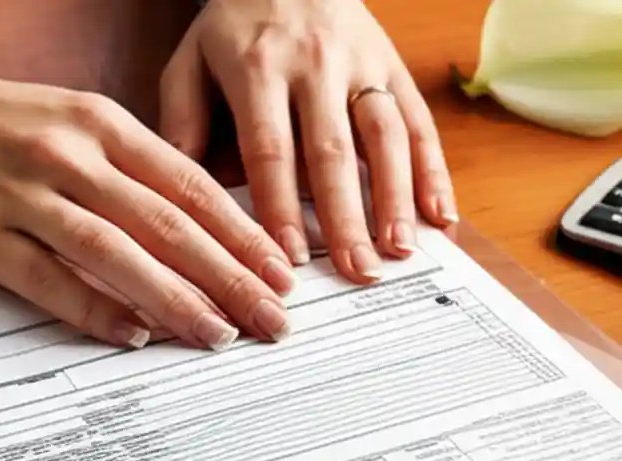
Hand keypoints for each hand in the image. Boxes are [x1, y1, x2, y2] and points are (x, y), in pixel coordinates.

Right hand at [0, 46, 295, 349]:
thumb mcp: (72, 118)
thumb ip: (134, 166)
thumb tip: (202, 225)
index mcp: (99, 121)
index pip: (189, 183)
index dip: (241, 233)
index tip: (280, 272)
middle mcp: (67, 154)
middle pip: (165, 223)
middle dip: (228, 276)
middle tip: (271, 317)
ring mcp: (22, 195)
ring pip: (114, 252)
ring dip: (174, 298)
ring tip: (217, 334)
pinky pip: (47, 280)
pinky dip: (94, 310)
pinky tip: (134, 336)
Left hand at [160, 0, 457, 282]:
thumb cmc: (234, 28)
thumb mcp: (191, 60)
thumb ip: (182, 121)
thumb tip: (182, 193)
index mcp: (258, 66)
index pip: (270, 147)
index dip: (280, 206)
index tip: (288, 257)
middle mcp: (315, 65)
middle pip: (333, 151)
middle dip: (346, 217)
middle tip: (355, 271)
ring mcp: (362, 65)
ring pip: (385, 135)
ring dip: (396, 196)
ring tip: (399, 249)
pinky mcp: (393, 68)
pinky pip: (418, 121)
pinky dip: (433, 170)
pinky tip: (439, 214)